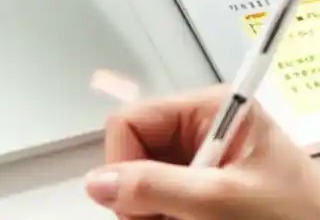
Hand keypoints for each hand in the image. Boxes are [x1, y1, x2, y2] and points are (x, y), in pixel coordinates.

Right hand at [84, 86, 319, 219]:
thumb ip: (156, 187)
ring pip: (142, 184)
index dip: (122, 161)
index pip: (131, 120)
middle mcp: (202, 131)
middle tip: (164, 219)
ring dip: (154, 212)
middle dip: (140, 193)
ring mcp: (202, 164)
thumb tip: (98, 181)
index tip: (134, 200)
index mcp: (211, 110)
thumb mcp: (221, 201)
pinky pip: (161, 203)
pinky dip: (165, 219)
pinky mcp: (204, 193)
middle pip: (133, 154)